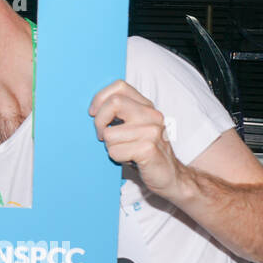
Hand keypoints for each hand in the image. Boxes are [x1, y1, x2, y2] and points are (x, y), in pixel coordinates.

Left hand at [89, 80, 183, 197]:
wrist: (170, 176)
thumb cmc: (144, 152)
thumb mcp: (133, 127)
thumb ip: (119, 114)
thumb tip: (92, 109)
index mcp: (146, 106)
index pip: (119, 86)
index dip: (100, 98)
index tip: (93, 113)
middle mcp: (152, 115)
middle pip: (114, 103)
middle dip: (99, 121)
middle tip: (102, 136)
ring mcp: (152, 131)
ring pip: (110, 133)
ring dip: (110, 146)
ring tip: (123, 151)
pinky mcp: (148, 149)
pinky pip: (114, 151)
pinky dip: (116, 157)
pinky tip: (129, 159)